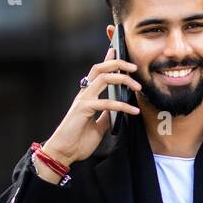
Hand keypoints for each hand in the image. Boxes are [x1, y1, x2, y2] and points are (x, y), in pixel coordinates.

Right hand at [40, 45, 140, 167]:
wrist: (64, 153)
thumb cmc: (78, 140)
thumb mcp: (98, 127)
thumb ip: (106, 116)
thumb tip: (117, 111)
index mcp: (87, 96)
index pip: (97, 73)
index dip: (107, 60)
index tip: (115, 50)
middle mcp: (84, 94)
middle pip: (100, 69)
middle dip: (117, 63)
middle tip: (134, 67)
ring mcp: (83, 100)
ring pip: (103, 78)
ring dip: (122, 79)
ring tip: (137, 86)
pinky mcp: (83, 109)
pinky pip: (107, 103)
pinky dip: (123, 106)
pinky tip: (134, 110)